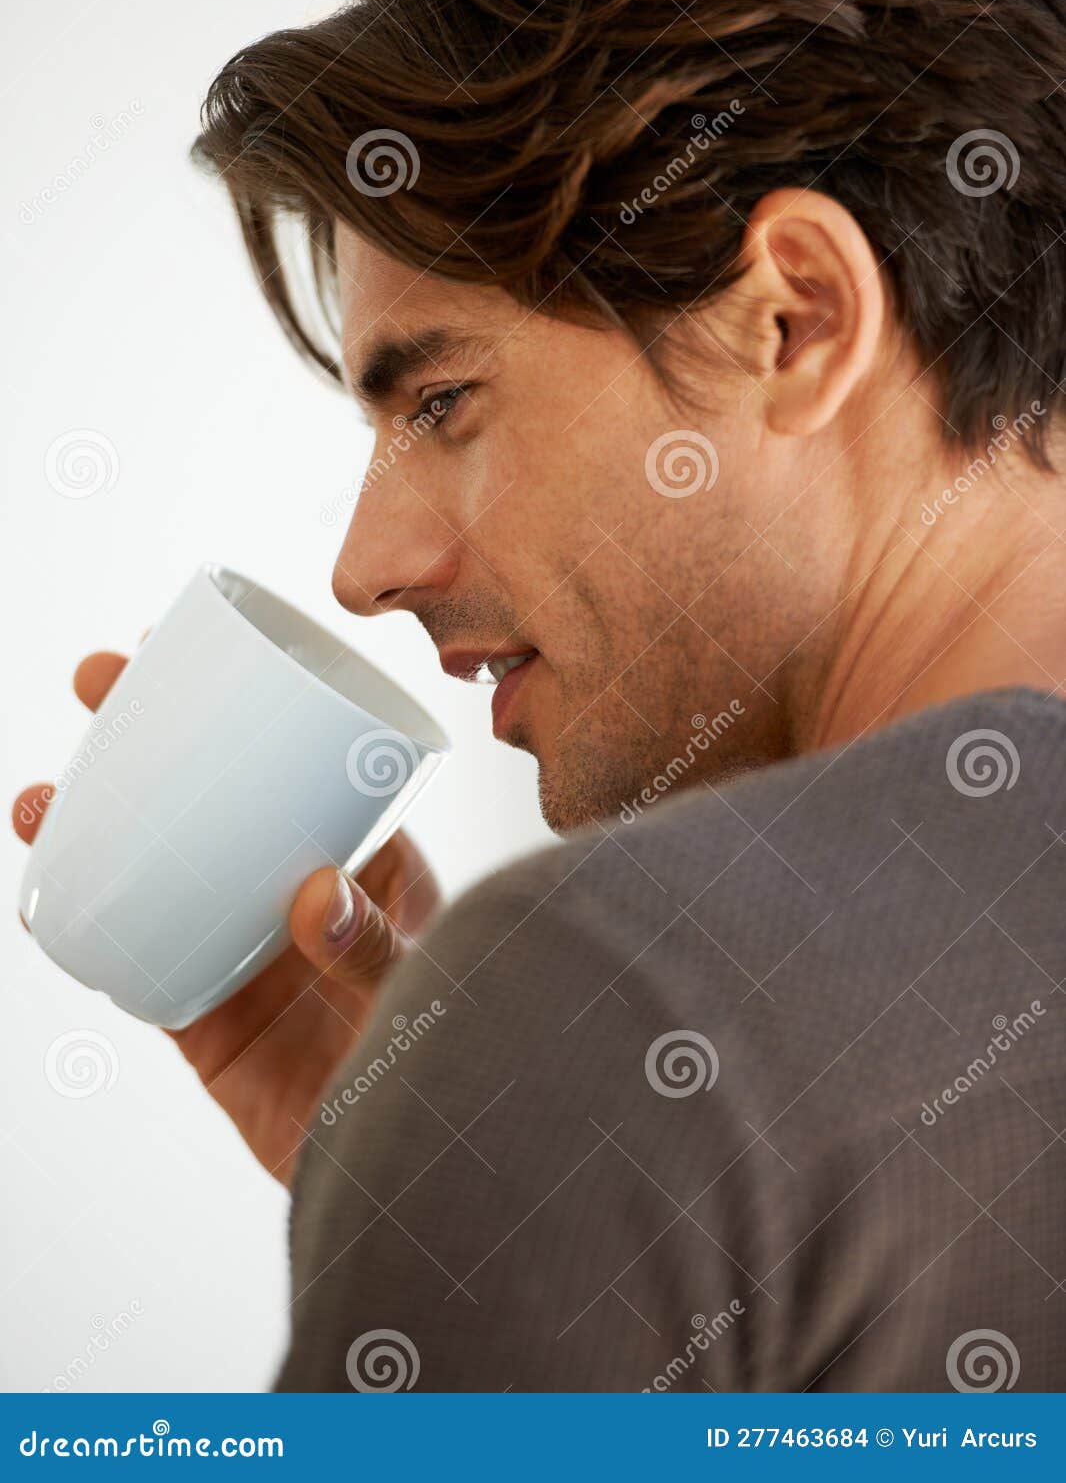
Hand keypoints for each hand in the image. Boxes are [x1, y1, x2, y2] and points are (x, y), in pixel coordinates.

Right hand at [12, 647, 441, 1185]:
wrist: (420, 1174)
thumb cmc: (449, 1058)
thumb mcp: (427, 982)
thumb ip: (378, 945)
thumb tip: (311, 895)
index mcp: (365, 859)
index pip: (298, 760)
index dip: (241, 702)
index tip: (186, 646)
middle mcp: (294, 894)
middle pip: (210, 799)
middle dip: (146, 737)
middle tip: (94, 683)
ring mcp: (244, 955)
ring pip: (157, 872)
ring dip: (92, 827)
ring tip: (40, 796)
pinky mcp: (206, 1023)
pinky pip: (136, 965)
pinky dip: (85, 934)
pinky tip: (40, 898)